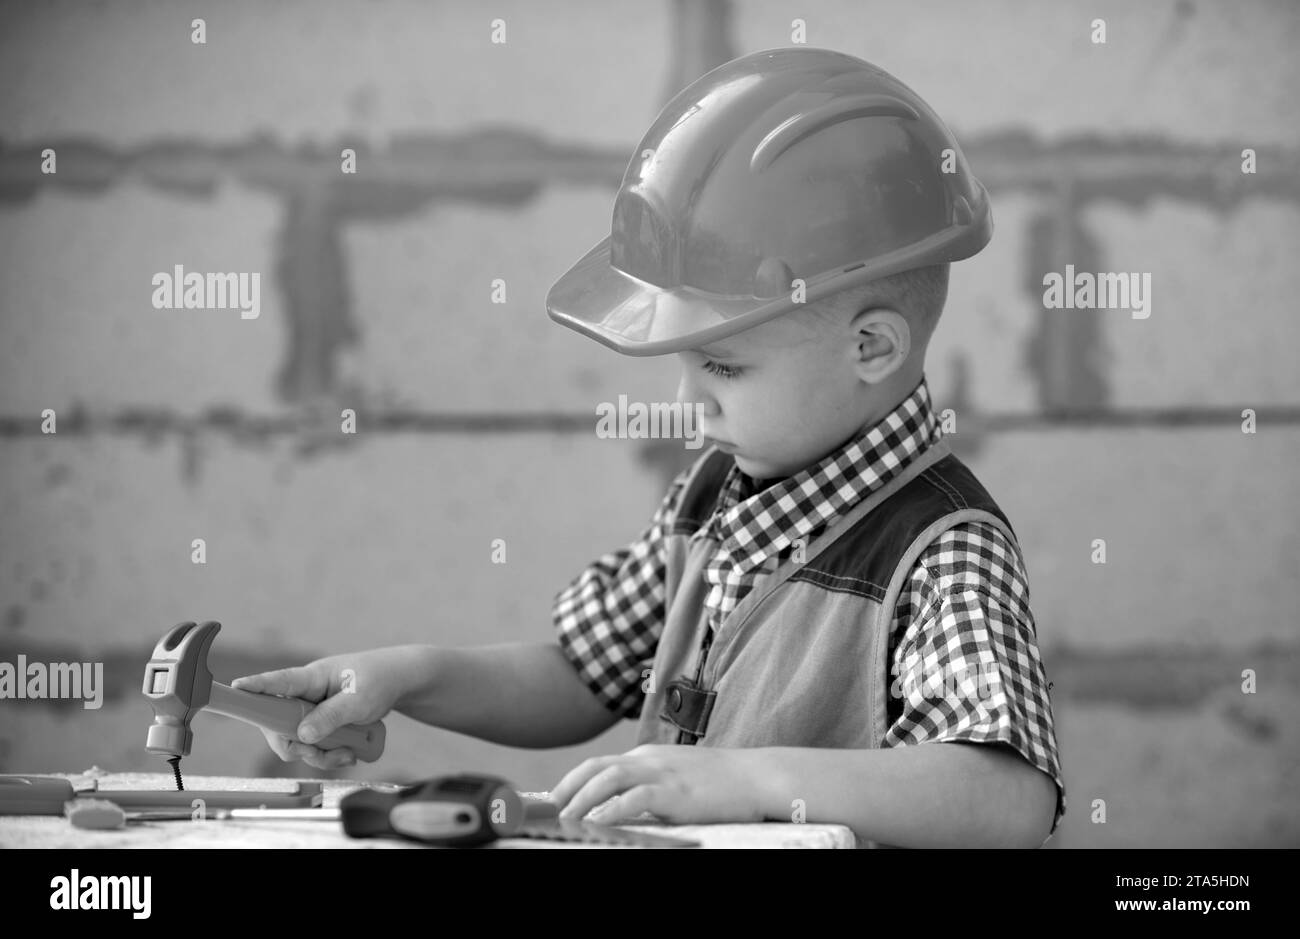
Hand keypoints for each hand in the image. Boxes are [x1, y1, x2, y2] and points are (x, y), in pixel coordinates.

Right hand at [230, 647, 410, 770]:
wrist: (398, 683)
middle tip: (317, 752)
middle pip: (278, 725)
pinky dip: (329, 756)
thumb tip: (302, 735)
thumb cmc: (378, 680)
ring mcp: (311, 711)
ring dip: (319, 755)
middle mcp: (304, 694)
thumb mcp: (360, 700)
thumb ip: (331, 716)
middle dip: (296, 745)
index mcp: (311, 678)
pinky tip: (350, 753)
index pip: (278, 682)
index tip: (236, 688)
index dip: (256, 687)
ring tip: (348, 753)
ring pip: (296, 742)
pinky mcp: (320, 725)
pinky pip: (312, 748)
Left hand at [549, 744, 763, 825]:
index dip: (572, 781)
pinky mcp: (675, 792)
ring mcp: (661, 773)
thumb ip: (648, 785)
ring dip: (581, 798)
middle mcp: (648, 760)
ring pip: (608, 778)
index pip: (600, 764)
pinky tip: (597, 822)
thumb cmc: (720, 782)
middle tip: (548, 809)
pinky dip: (611, 808)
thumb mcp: (676, 776)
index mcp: (647, 756)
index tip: (553, 801)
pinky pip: (635, 798)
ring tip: (564, 817)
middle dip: (567, 787)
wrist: (756, 777)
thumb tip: (618, 805)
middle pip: (596, 766)